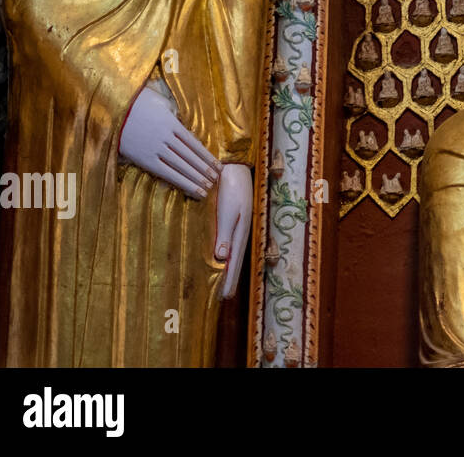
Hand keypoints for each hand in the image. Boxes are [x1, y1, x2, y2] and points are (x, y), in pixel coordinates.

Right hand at [119, 86, 220, 197]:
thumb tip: (183, 127)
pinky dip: (179, 181)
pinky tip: (190, 188)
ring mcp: (155, 149)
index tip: (218, 166)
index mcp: (172, 124)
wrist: (111, 109)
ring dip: (195, 178)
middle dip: (204, 170)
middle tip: (216, 181)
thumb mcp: (161, 103)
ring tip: (207, 188)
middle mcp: (166, 138)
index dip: (207, 156)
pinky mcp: (143, 159)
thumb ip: (174, 116)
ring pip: (180, 166)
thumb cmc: (137, 102)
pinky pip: (165, 172)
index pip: (194, 144)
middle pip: (190, 157)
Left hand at [214, 163, 252, 298]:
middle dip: (232, 277)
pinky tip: (224, 256)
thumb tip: (222, 258)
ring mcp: (239, 224)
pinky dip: (229, 254)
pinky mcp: (235, 217)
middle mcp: (242, 230)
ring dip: (230, 267)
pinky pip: (232, 242)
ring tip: (226, 281)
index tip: (225, 297)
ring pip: (235, 251)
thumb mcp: (226, 211)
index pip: (235, 261)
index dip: (230, 279)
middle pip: (237, 259)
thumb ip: (223, 234)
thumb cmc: (229, 187)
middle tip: (226, 296)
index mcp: (241, 231)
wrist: (234, 166)